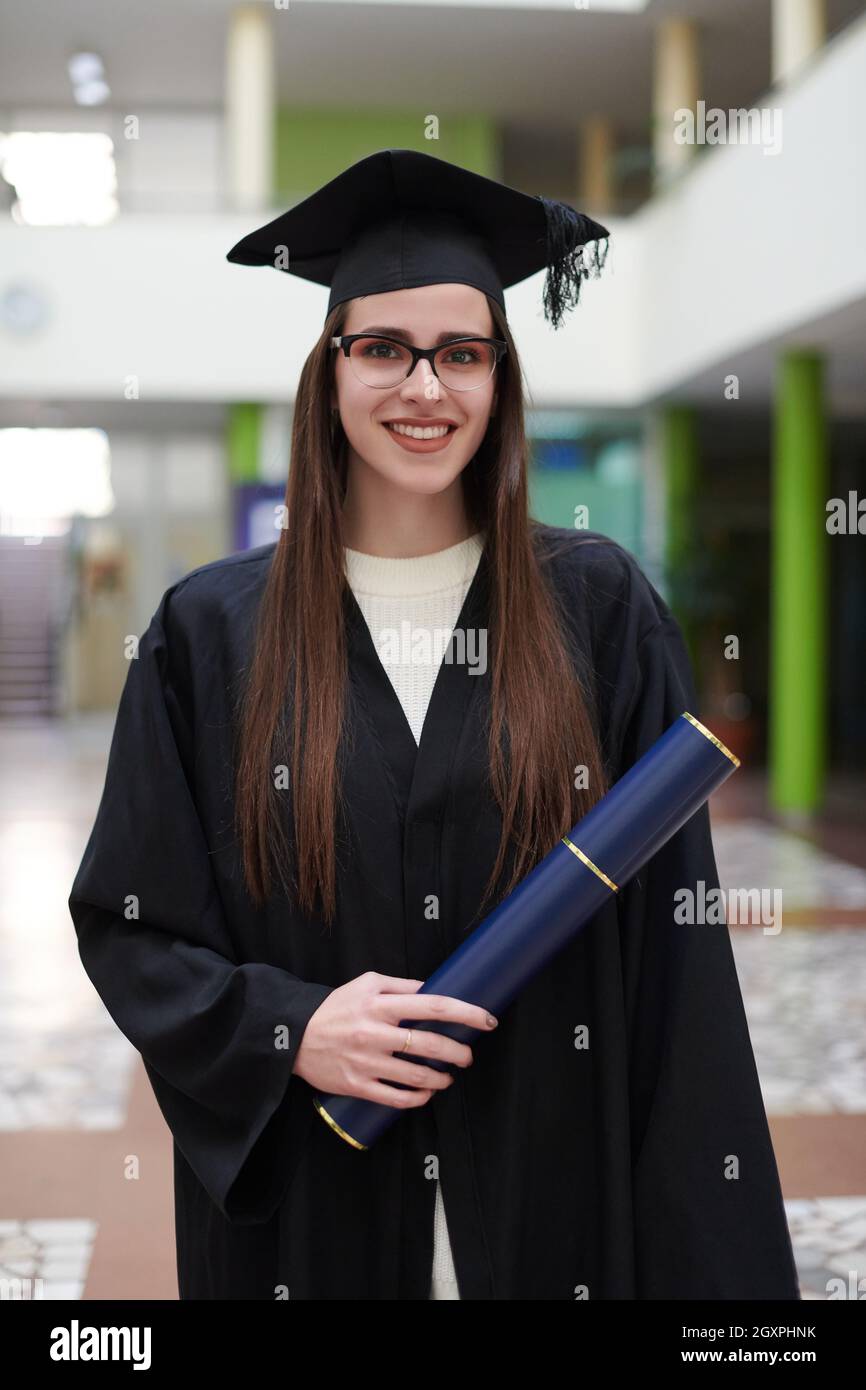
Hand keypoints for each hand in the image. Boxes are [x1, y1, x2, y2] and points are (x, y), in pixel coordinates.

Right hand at [293, 971, 497, 1108]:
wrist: (293, 1035)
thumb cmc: (335, 1007)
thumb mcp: (366, 984)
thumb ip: (401, 986)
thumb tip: (434, 989)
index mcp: (379, 1004)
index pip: (434, 1006)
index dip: (466, 1013)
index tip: (487, 1019)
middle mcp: (375, 1033)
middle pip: (431, 1045)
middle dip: (460, 1052)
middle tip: (468, 1055)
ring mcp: (366, 1062)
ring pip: (417, 1075)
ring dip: (443, 1078)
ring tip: (449, 1076)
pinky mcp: (357, 1086)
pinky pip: (397, 1098)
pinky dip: (419, 1098)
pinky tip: (427, 1093)